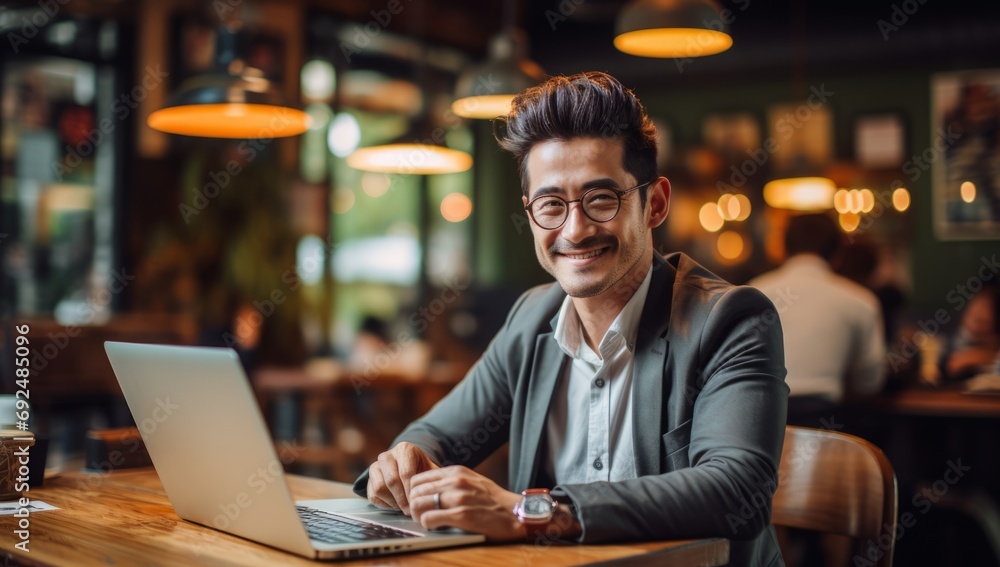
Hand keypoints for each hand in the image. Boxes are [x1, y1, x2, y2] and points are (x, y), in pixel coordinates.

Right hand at [366, 442, 437, 514]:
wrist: (408, 467)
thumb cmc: (422, 470)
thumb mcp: (431, 470)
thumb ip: (436, 480)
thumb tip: (438, 496)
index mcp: (405, 449)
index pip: (406, 472)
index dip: (411, 491)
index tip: (417, 502)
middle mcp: (387, 455)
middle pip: (391, 481)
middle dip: (402, 499)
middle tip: (411, 510)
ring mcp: (376, 466)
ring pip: (379, 488)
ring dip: (393, 502)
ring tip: (404, 507)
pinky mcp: (369, 479)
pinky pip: (372, 495)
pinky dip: (384, 504)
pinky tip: (396, 505)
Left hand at [408, 466, 524, 541]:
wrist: (515, 513)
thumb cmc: (495, 500)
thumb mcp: (472, 480)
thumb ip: (452, 481)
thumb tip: (430, 489)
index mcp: (456, 472)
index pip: (418, 478)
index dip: (413, 493)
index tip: (418, 502)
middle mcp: (455, 481)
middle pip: (415, 492)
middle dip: (413, 506)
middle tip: (419, 515)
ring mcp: (458, 498)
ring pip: (418, 504)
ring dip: (418, 516)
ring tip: (425, 521)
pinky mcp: (461, 515)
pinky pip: (429, 518)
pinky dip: (427, 524)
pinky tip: (434, 526)